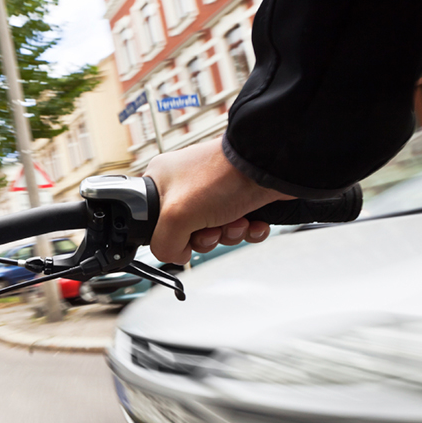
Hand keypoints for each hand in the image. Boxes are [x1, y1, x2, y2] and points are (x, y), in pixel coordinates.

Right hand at [144, 137, 294, 264]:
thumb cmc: (221, 177)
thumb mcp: (176, 217)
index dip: (167, 235)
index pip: (152, 221)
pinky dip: (248, 231)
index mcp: (162, 182)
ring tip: (236, 221)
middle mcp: (186, 186)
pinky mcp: (240, 199)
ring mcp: (214, 193)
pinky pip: (239, 228)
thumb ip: (163, 245)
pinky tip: (252, 222)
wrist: (269, 167)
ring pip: (214, 233)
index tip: (181, 235)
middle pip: (185, 232)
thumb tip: (176, 255)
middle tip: (212, 228)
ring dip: (228, 234)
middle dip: (204, 237)